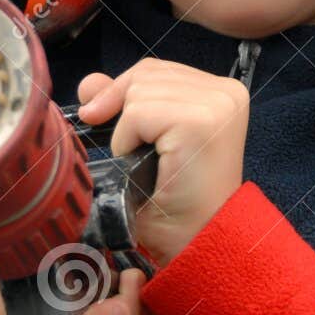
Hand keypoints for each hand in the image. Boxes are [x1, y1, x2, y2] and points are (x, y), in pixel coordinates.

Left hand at [76, 58, 248, 265]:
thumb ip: (120, 106)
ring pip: (137, 91)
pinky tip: (151, 165)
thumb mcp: (144, 144)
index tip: (120, 129)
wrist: (198, 244)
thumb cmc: (176, 205)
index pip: (154, 70)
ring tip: (154, 163)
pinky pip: (137, 113)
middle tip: (135, 153)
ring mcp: (216, 104)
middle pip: (144, 73)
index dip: (125, 95)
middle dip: (124, 113)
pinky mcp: (200, 121)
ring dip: (128, 132)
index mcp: (220, 93)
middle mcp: (225, 92)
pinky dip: (128, 141)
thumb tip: (89, 83)